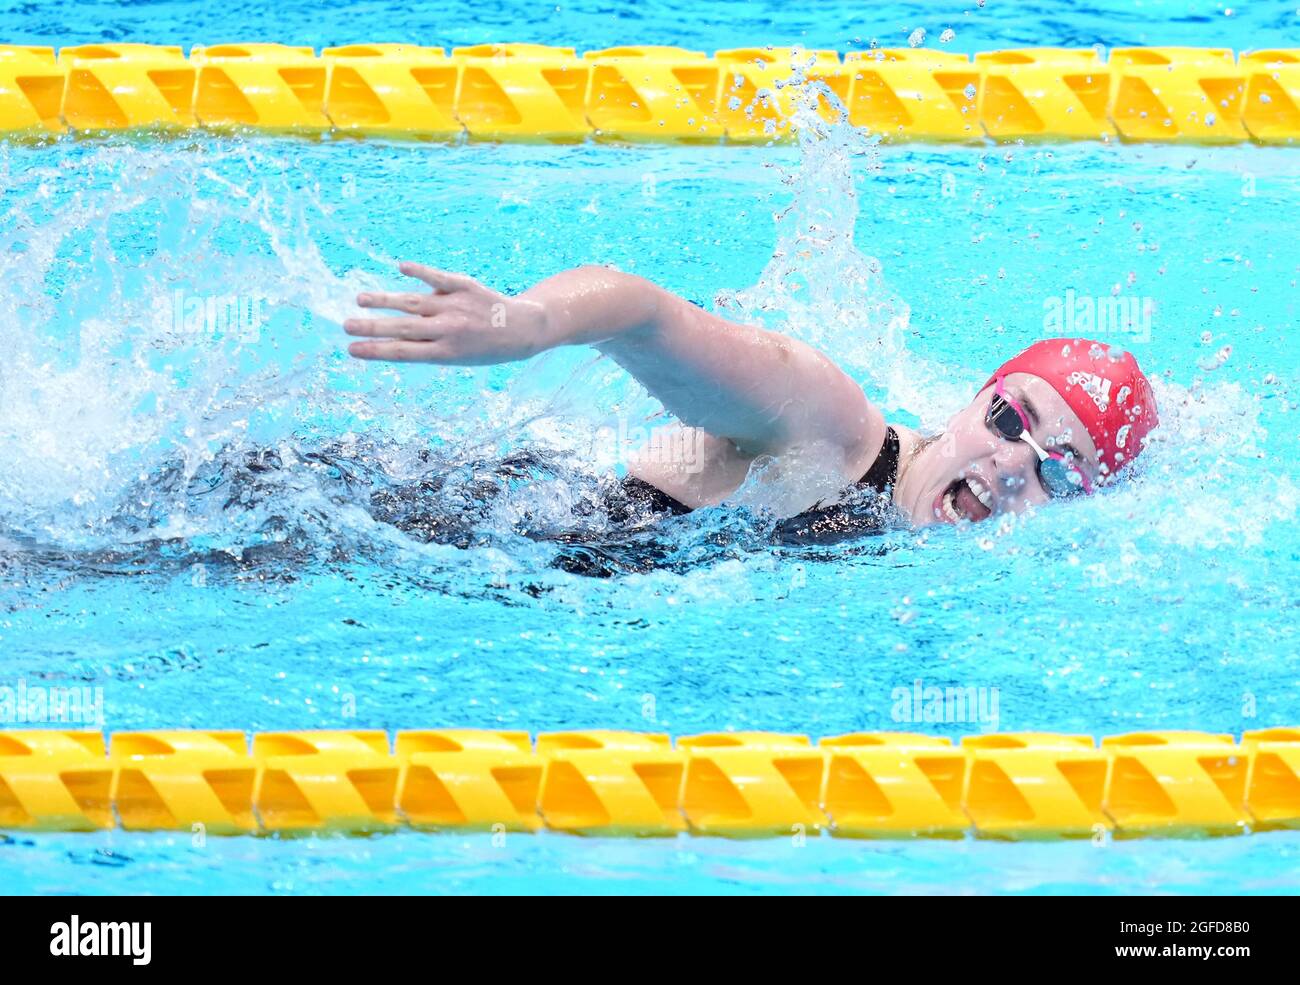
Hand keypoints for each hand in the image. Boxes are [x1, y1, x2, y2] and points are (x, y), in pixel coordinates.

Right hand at [344, 262, 547, 364]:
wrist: (523, 330)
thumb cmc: (485, 348)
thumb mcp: (458, 358)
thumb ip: (427, 347)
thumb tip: (390, 335)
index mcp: (446, 353)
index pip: (403, 352)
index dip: (375, 351)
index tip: (351, 349)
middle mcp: (450, 330)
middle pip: (403, 328)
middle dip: (371, 328)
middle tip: (345, 325)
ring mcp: (457, 306)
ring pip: (413, 302)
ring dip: (385, 300)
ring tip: (359, 299)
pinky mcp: (466, 286)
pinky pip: (439, 278)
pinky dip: (420, 272)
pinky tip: (401, 268)